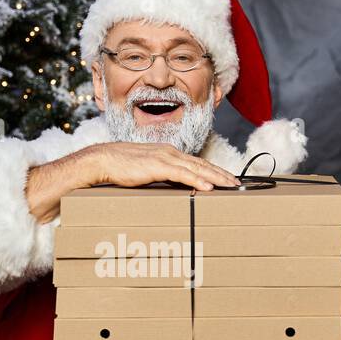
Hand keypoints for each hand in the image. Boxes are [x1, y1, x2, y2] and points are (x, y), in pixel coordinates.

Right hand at [82, 142, 241, 191]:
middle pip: (202, 163)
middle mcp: (170, 152)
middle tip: (237, 183)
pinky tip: (209, 187)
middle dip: (221, 174)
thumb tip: (172, 187)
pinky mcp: (158, 166)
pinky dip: (198, 180)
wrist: (103, 160)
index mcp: (168, 152)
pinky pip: (182, 174)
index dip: (213, 170)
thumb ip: (160, 175)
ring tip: (230, 185)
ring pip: (197, 168)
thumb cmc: (120, 167)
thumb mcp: (146, 170)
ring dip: (216, 177)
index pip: (196, 162)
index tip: (226, 178)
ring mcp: (165, 157)